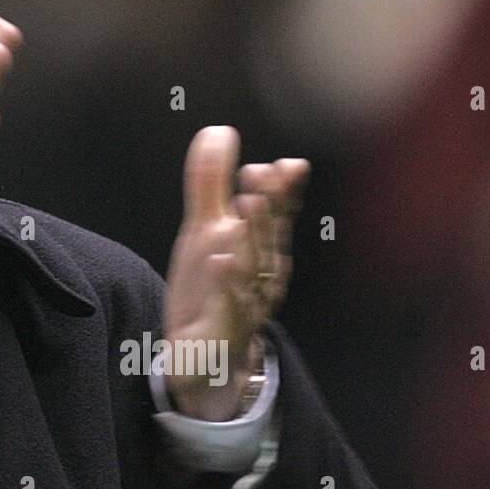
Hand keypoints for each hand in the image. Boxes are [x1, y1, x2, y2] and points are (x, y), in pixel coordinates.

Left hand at [162, 126, 308, 420]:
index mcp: (261, 247)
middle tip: (263, 176)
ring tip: (246, 206)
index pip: (277, 214)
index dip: (282, 191)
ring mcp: (246, 303)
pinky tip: (222, 262)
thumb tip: (220, 130)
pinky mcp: (223, 330)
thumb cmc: (211, 288)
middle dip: (270, 206)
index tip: (285, 164)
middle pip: (269, 237)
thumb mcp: (205, 230)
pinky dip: (228, 286)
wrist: (205, 358)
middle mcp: (262, 274)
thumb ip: (210, 183)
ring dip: (252, 238)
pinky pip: (229, 307)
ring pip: (253, 269)